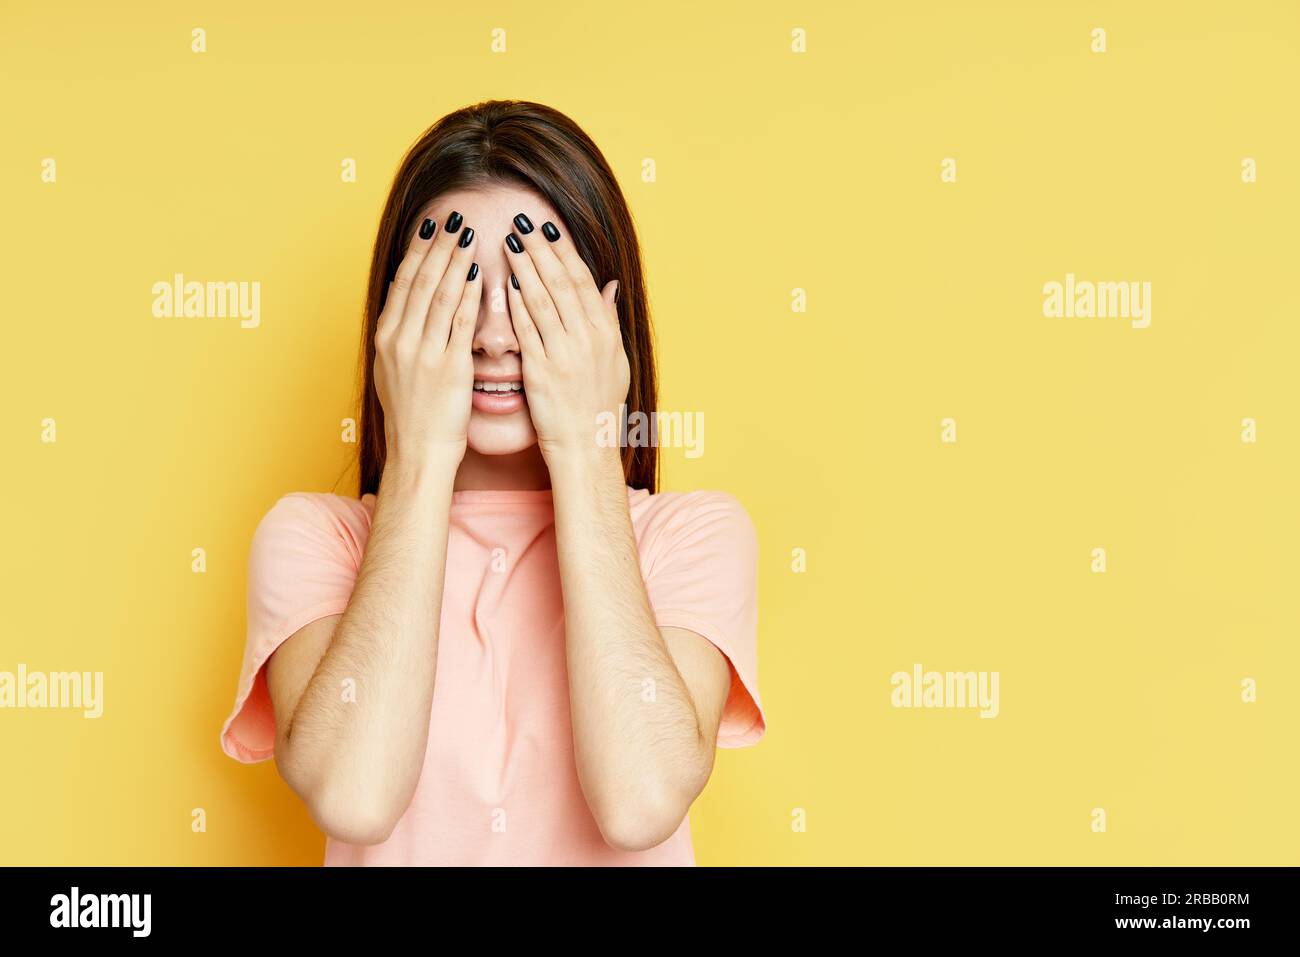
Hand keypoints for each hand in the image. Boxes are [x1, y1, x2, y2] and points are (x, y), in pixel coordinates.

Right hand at [374, 213, 480, 469]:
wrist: (418, 452)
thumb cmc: (412, 415)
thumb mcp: (393, 369)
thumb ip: (400, 334)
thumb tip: (404, 300)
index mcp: (385, 337)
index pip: (403, 282)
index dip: (418, 251)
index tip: (430, 225)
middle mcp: (400, 339)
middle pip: (421, 280)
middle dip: (439, 245)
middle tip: (453, 215)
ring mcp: (423, 352)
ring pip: (440, 294)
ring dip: (455, 260)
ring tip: (469, 233)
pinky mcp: (448, 367)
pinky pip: (460, 322)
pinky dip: (469, 295)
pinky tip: (479, 273)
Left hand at [503, 213, 629, 463]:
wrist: (588, 448)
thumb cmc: (599, 406)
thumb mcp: (616, 361)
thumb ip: (609, 320)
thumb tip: (611, 286)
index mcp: (605, 334)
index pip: (583, 281)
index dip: (565, 251)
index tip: (549, 227)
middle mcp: (588, 339)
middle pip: (562, 282)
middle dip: (541, 248)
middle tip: (522, 221)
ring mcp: (565, 354)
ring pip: (543, 300)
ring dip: (525, 267)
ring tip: (509, 241)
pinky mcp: (542, 371)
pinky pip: (528, 330)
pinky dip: (517, 303)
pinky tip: (505, 282)